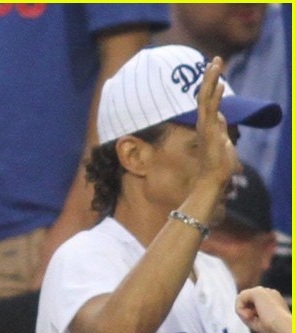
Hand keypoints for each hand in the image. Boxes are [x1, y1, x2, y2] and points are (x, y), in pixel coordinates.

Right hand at [195, 58, 240, 196]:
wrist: (213, 179)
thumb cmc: (218, 167)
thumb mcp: (223, 142)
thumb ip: (222, 130)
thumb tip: (222, 121)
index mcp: (207, 125)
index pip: (208, 99)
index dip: (212, 83)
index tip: (215, 69)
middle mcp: (203, 123)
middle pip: (204, 94)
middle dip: (210, 76)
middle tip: (215, 59)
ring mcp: (204, 126)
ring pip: (205, 98)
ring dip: (211, 80)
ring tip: (216, 63)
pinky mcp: (208, 131)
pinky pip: (210, 110)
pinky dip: (216, 96)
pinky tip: (221, 84)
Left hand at [235, 286, 291, 332]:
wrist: (282, 326)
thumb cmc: (273, 329)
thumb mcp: (258, 323)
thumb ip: (249, 315)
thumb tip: (238, 310)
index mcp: (273, 300)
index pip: (254, 303)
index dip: (250, 314)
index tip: (256, 322)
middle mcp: (269, 293)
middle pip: (247, 300)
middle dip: (245, 311)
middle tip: (252, 320)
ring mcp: (264, 291)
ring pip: (242, 297)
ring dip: (242, 310)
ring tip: (250, 318)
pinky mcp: (258, 291)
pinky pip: (240, 297)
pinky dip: (239, 308)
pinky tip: (247, 315)